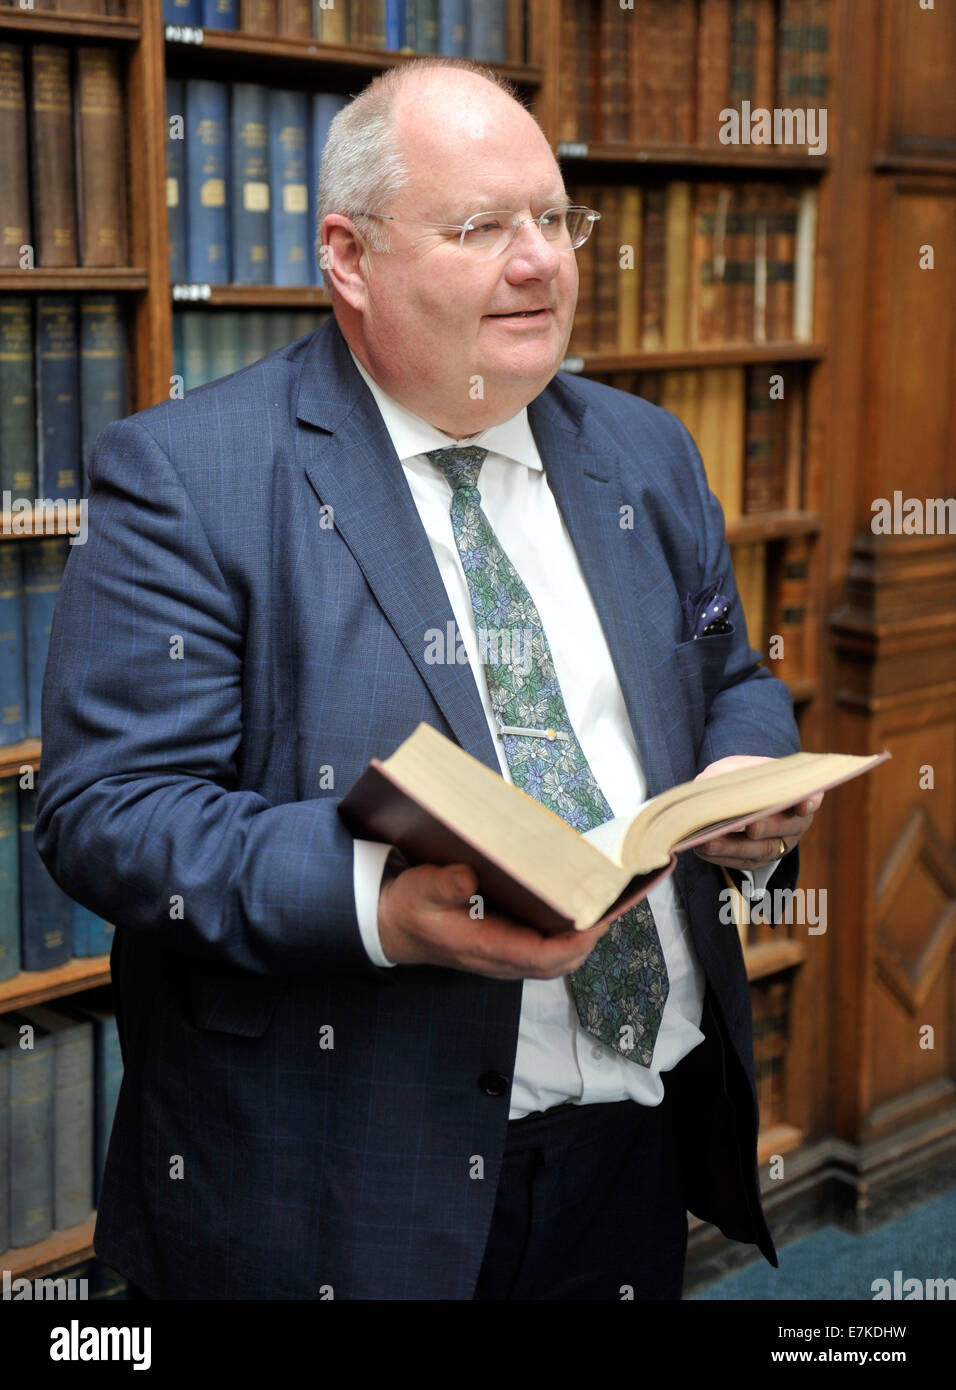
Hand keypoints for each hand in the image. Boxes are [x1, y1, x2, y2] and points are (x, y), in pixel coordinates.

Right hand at [378, 862, 610, 978]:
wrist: (392, 927)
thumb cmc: (410, 906)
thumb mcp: (420, 888)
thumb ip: (444, 884)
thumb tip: (469, 877)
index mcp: (484, 946)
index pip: (541, 956)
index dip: (574, 943)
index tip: (598, 920)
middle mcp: (499, 958)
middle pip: (557, 963)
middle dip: (588, 940)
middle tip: (611, 906)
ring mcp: (503, 957)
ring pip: (554, 960)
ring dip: (580, 940)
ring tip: (601, 906)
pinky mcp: (504, 948)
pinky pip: (543, 950)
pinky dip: (565, 936)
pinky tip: (574, 909)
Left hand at [691, 755, 822, 871]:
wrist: (736, 795)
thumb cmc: (741, 778)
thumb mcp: (736, 767)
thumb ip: (728, 773)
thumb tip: (709, 783)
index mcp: (795, 794)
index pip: (810, 797)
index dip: (809, 801)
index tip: (805, 804)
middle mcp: (794, 822)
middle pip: (786, 828)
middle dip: (768, 827)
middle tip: (751, 826)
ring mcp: (778, 843)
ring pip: (762, 850)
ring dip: (736, 847)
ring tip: (709, 841)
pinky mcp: (757, 859)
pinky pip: (743, 862)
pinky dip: (723, 856)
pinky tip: (702, 848)